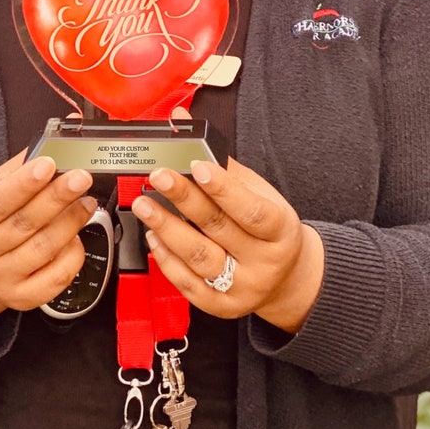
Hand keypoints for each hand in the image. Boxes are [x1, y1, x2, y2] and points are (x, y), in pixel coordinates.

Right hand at [0, 151, 95, 334]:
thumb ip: (21, 166)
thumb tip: (57, 140)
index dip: (22, 184)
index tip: (48, 164)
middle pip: (23, 224)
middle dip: (57, 197)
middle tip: (81, 178)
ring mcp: (1, 278)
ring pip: (43, 249)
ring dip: (70, 222)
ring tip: (86, 202)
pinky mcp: (22, 297)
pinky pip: (56, 277)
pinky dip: (72, 254)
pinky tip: (77, 237)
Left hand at [131, 158, 323, 332]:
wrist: (285, 277)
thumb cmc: (268, 229)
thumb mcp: (258, 193)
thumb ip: (220, 162)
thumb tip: (183, 123)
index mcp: (281, 231)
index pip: (252, 211)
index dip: (223, 188)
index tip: (196, 165)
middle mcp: (264, 262)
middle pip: (218, 229)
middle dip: (183, 199)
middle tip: (158, 176)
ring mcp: (241, 288)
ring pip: (199, 258)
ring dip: (167, 228)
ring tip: (144, 205)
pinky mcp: (220, 306)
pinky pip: (188, 283)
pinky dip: (166, 258)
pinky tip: (153, 235)